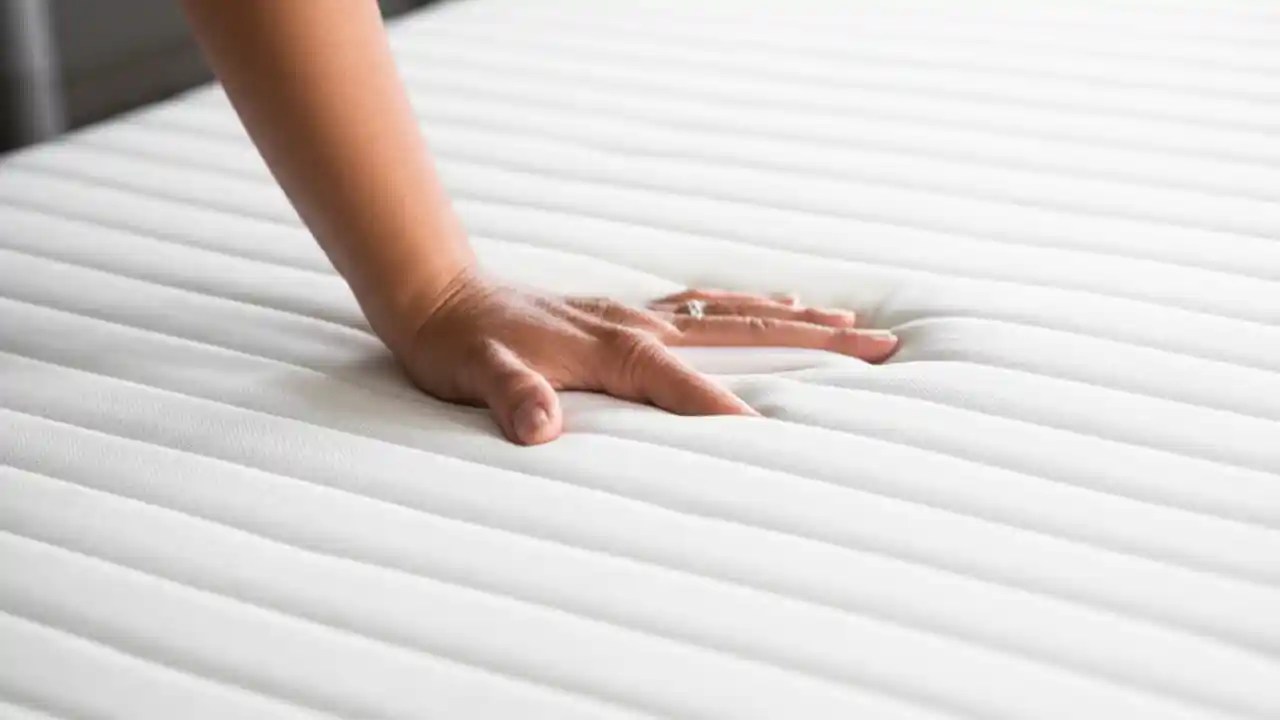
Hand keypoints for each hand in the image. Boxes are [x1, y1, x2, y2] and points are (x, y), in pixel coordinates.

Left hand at [395, 270, 898, 444]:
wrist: (438, 293)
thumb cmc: (459, 342)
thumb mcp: (474, 374)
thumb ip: (512, 398)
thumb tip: (542, 427)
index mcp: (615, 346)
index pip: (690, 386)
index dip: (732, 415)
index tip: (787, 445)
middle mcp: (640, 324)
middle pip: (744, 331)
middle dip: (817, 341)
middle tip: (882, 347)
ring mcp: (638, 314)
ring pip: (733, 312)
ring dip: (795, 317)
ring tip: (851, 320)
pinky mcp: (628, 312)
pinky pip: (705, 306)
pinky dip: (748, 307)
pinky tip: (766, 307)